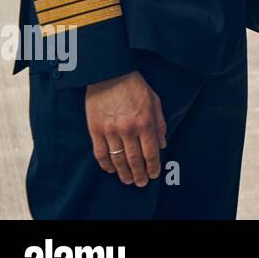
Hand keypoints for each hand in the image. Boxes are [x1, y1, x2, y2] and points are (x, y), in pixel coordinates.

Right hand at [86, 71, 165, 186]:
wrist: (109, 74)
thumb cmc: (135, 86)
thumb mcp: (155, 101)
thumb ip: (160, 124)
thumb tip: (162, 144)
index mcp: (145, 122)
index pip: (150, 152)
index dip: (153, 167)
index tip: (154, 174)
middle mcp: (128, 129)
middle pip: (134, 159)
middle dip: (139, 174)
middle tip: (141, 183)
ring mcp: (110, 131)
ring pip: (117, 159)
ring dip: (123, 173)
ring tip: (127, 180)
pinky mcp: (95, 129)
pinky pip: (100, 153)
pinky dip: (105, 164)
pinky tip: (111, 170)